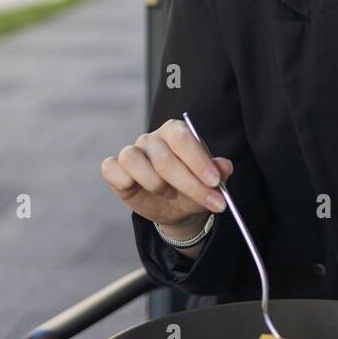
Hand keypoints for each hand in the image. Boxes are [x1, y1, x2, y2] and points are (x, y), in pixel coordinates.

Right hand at [101, 119, 232, 227]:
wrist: (175, 206)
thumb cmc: (193, 186)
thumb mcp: (210, 182)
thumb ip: (219, 172)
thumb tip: (225, 167)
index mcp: (175, 131)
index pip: (183, 138)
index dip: (198, 161)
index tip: (215, 182)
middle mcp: (151, 138)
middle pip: (164, 158)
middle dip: (189, 184)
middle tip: (210, 202)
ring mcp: (131, 152)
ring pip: (133, 161)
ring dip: (155, 184)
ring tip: (169, 193)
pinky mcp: (115, 169)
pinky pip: (112, 169)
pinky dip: (125, 181)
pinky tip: (141, 189)